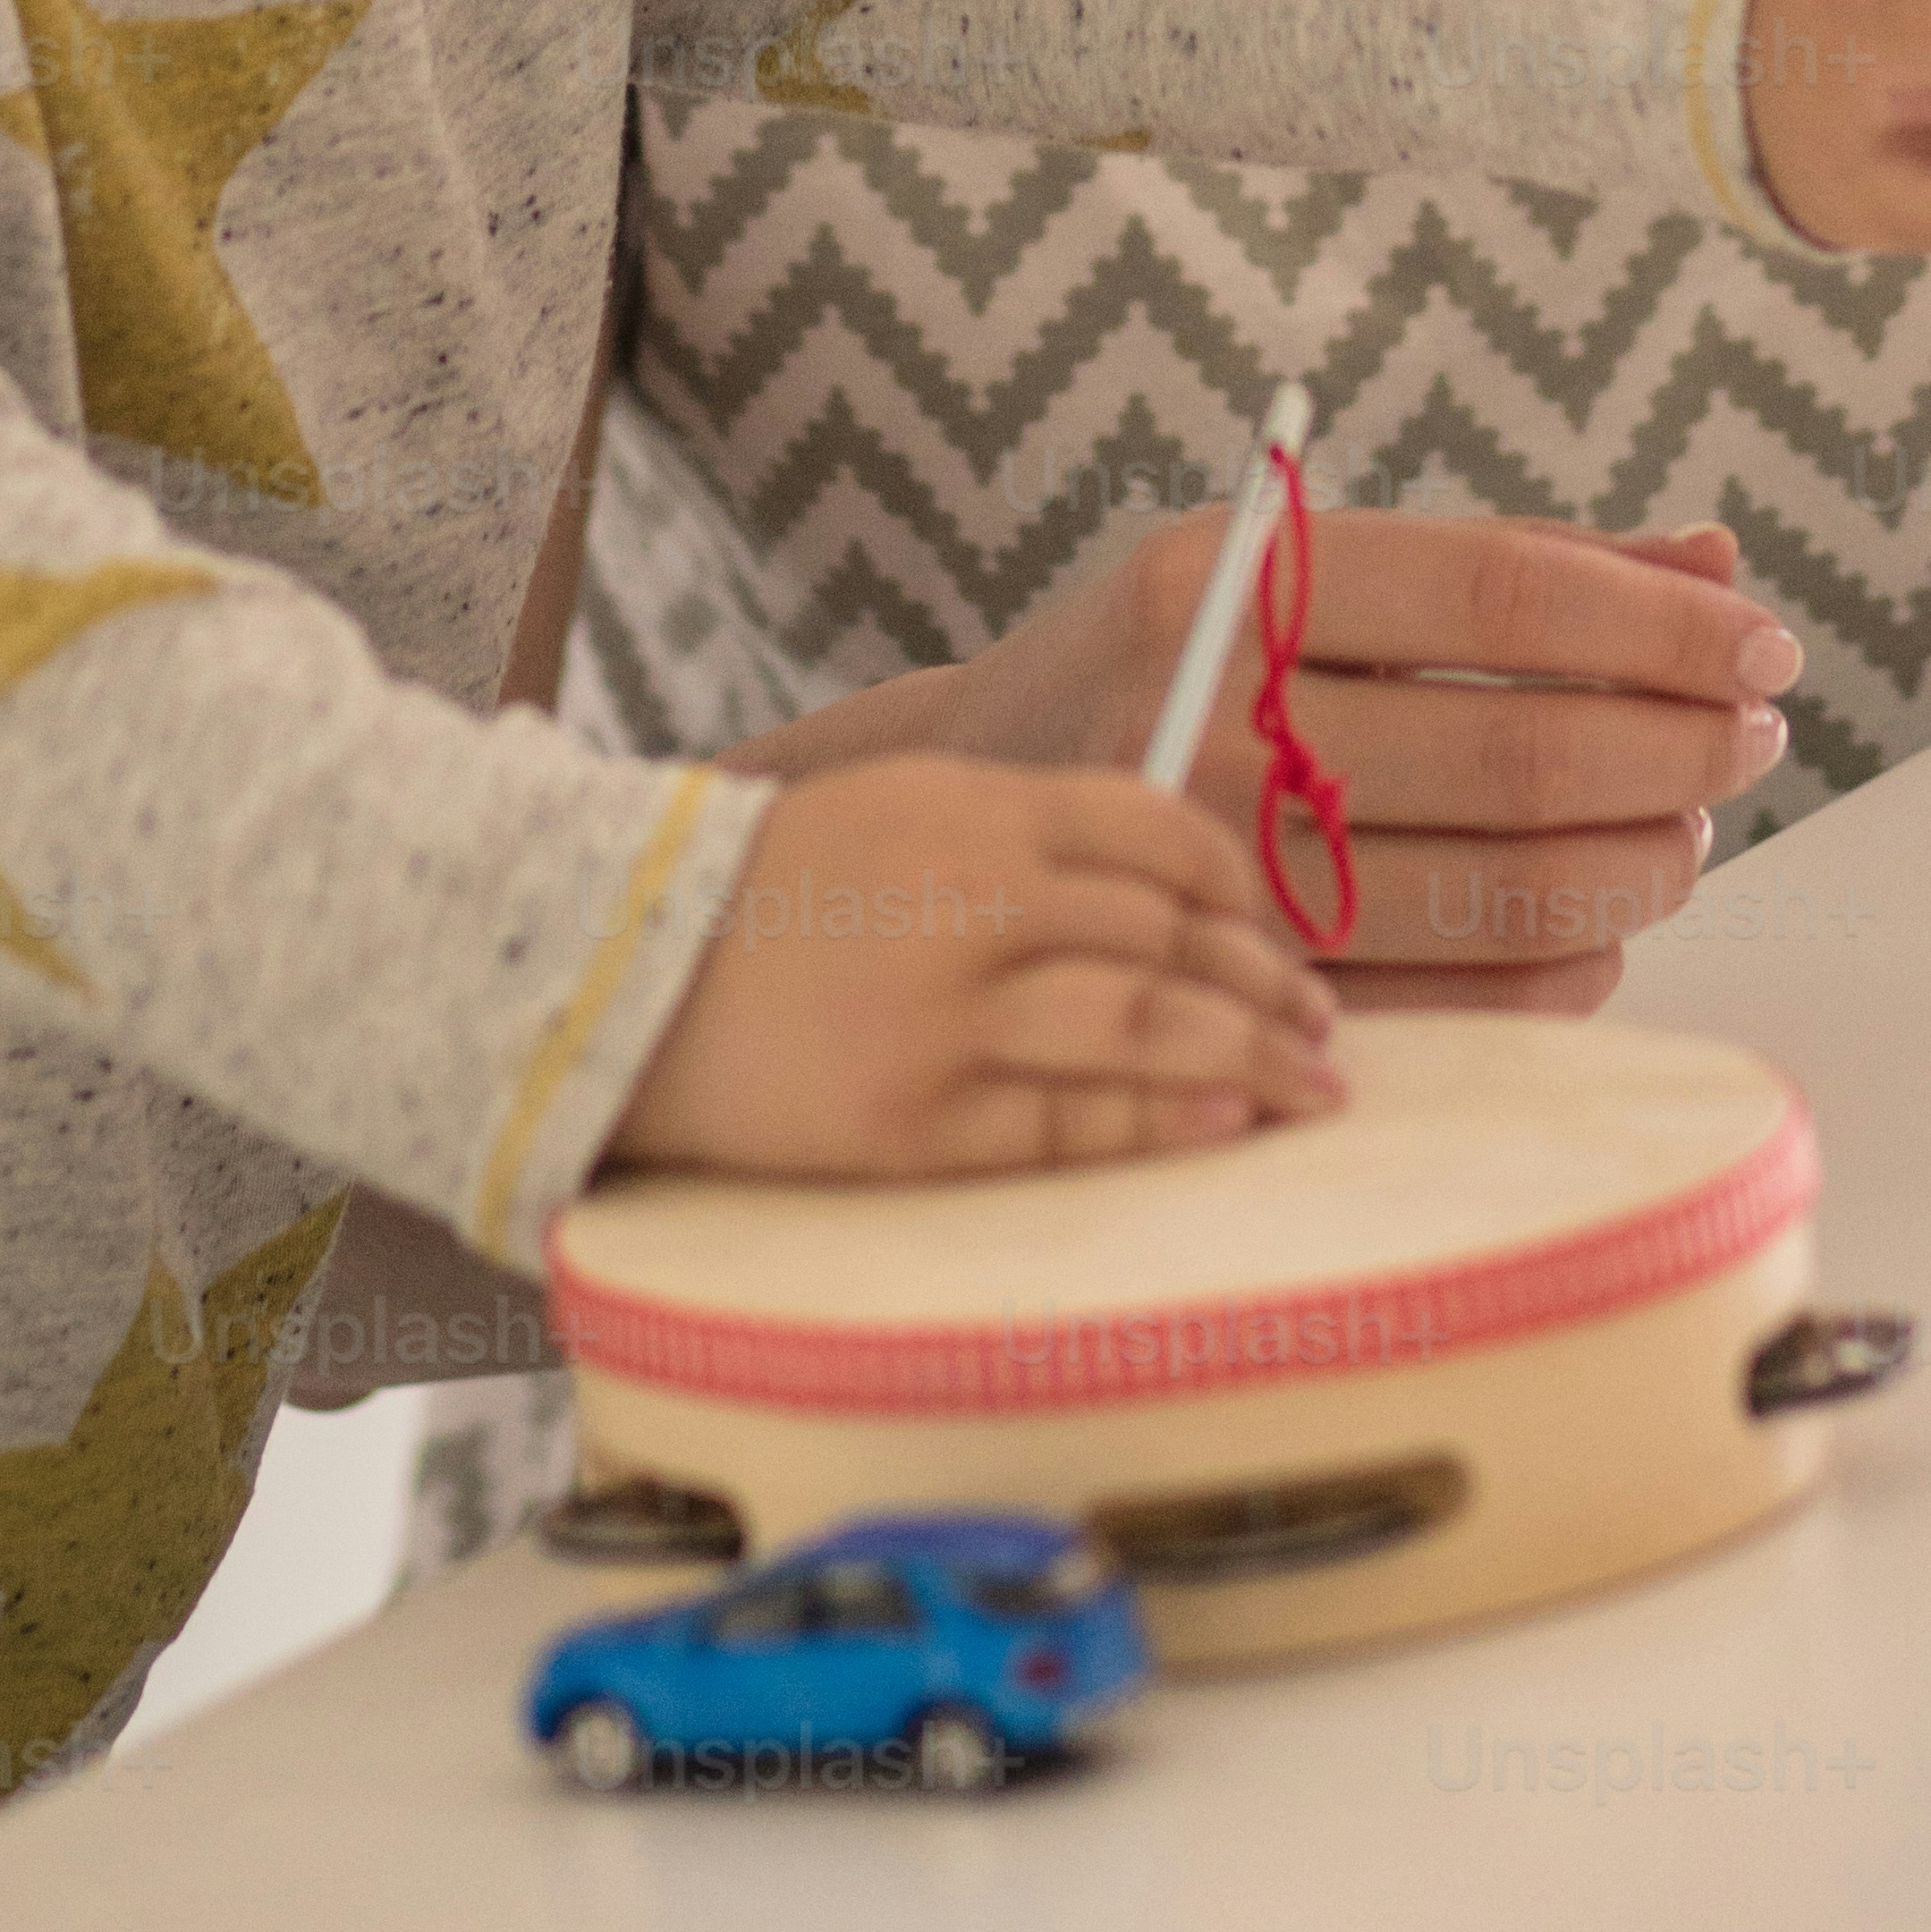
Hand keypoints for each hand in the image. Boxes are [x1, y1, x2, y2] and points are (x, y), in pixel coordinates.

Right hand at [605, 752, 1346, 1181]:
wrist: (608, 968)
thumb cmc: (765, 892)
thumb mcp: (894, 807)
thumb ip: (1020, 833)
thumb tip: (1167, 893)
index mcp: (971, 808)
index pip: (1157, 832)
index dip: (1240, 888)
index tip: (1278, 930)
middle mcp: (973, 901)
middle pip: (1171, 937)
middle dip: (1267, 984)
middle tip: (1322, 1024)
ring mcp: (944, 1017)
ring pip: (1143, 1028)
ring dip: (1247, 1058)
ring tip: (1306, 1087)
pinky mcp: (910, 1122)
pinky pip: (1066, 1124)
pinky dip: (1157, 1122)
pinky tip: (1220, 1124)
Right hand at [744, 501, 1809, 1014]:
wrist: (970, 801)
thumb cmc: (1178, 665)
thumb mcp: (1295, 564)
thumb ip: (1512, 562)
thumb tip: (1717, 557)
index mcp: (1231, 582)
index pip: (1502, 593)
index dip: (1659, 623)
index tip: (1763, 644)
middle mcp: (1214, 720)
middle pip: (1529, 751)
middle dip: (1684, 750)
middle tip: (1748, 740)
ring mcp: (1228, 873)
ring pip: (1517, 887)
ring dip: (1647, 861)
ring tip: (1680, 827)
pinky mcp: (1249, 991)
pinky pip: (1474, 1000)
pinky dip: (1573, 965)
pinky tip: (1597, 921)